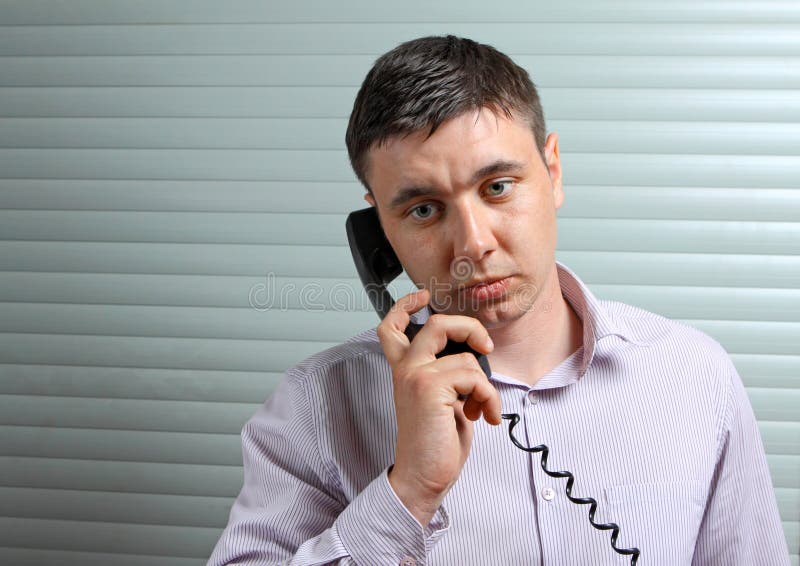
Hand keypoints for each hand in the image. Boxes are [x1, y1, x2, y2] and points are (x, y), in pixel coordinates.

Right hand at [377, 289, 500, 525]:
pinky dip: (488, 398)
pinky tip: (484, 416)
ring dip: (485, 385)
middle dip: (469, 328)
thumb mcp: (441, 399)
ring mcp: (416, 376)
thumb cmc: (434, 442)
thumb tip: (474, 355)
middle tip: (485, 346)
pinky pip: (474, 377)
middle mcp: (406, 369)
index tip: (424, 297)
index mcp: (404, 370)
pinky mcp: (431, 387)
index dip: (406, 305)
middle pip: (436, 323)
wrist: (422, 475)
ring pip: (467, 357)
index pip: (392, 326)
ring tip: (482, 407)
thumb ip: (447, 373)